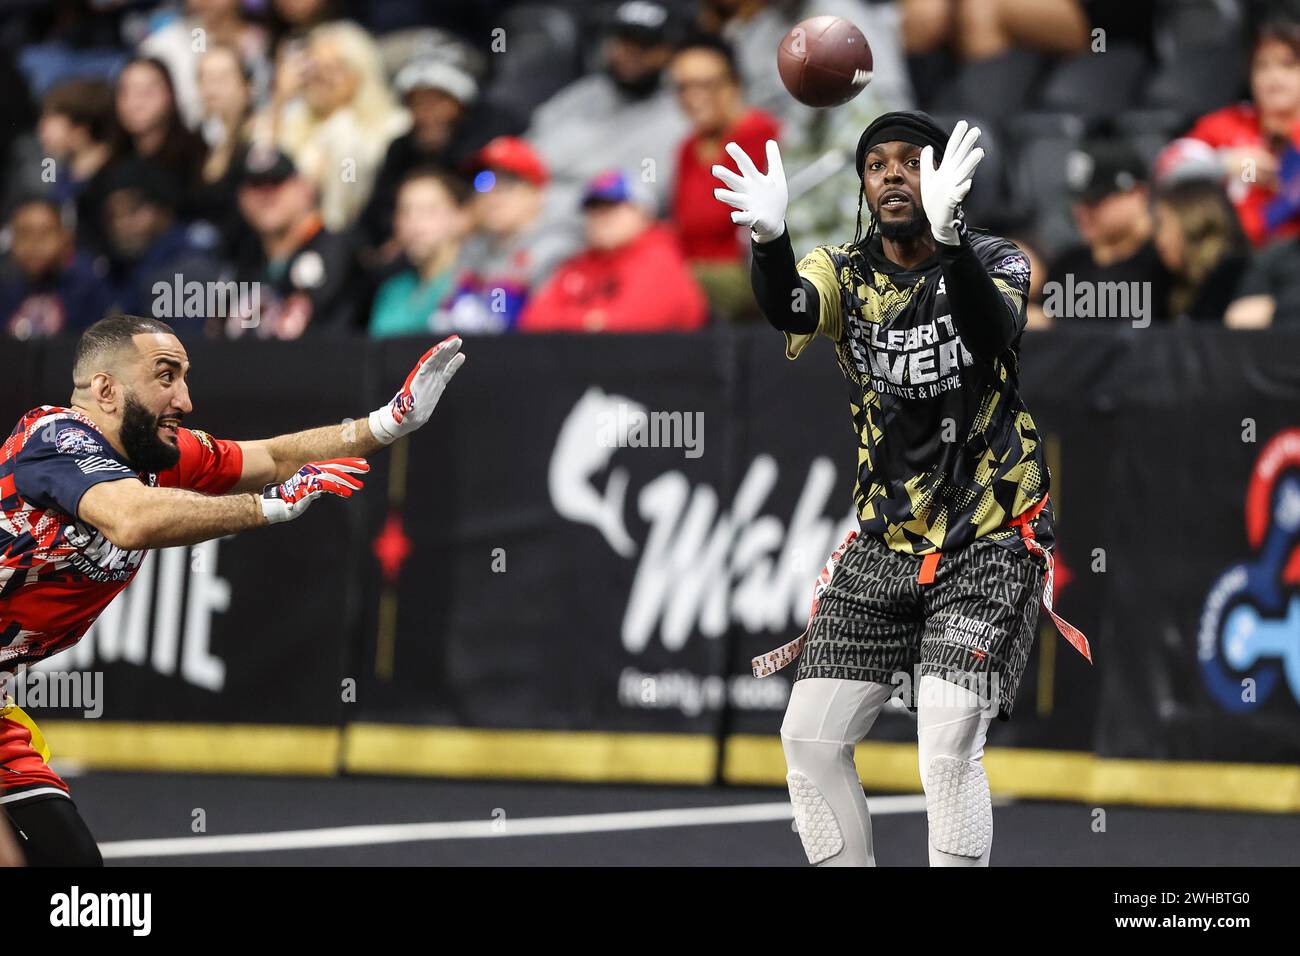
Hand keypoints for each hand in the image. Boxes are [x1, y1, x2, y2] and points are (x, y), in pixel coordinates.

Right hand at [261, 458, 368, 523]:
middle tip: (366, 467)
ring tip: (360, 485)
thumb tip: (326, 490)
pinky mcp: (309, 488)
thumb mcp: (309, 490)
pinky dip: (338, 489)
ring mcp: (310, 479)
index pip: (334, 464)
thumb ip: (319, 487)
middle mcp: (312, 472)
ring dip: (348, 480)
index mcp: (314, 470)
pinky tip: (348, 493)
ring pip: (333, 476)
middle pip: (336, 466)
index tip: (362, 463)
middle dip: (352, 466)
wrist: (278, 505)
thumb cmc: (293, 498)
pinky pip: (327, 487)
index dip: (349, 462)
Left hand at [368, 335, 465, 444]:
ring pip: (442, 363)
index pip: (428, 363)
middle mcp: (426, 377)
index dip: (436, 355)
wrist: (408, 418)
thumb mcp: (406, 410)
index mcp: (418, 380)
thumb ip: (408, 406)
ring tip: (459, 342)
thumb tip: (409, 405)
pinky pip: (447, 372)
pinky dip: (453, 364)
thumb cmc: (405, 414)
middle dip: (446, 350)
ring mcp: (433, 380)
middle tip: (456, 340)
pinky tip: (461, 357)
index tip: (444, 345)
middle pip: (437, 360)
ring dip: (450, 353)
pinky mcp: (438, 384)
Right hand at [712, 139, 787, 242]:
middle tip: (714, 169)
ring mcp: (749, 205)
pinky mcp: (753, 218)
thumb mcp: (777, 177)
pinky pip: (744, 218)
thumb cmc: (773, 198)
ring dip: (726, 196)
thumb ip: (774, 159)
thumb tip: (771, 141)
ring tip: (716, 193)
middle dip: (725, 176)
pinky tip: (734, 217)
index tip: (729, 145)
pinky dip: (739, 218)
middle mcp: (748, 191)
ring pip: (735, 199)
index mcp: (754, 180)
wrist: (775, 221)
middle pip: (735, 181)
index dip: (738, 155)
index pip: (745, 165)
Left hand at [920, 120, 983, 244]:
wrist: (937, 218)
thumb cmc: (934, 198)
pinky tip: (967, 184)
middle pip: (961, 157)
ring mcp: (954, 187)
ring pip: (964, 173)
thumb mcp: (928, 177)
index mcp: (947, 169)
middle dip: (968, 145)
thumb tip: (927, 146)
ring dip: (971, 163)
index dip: (957, 137)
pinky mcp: (952, 200)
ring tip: (980, 152)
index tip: (964, 123)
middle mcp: (953, 176)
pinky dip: (963, 189)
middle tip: (976, 131)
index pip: (953, 149)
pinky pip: (959, 194)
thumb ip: (927, 162)